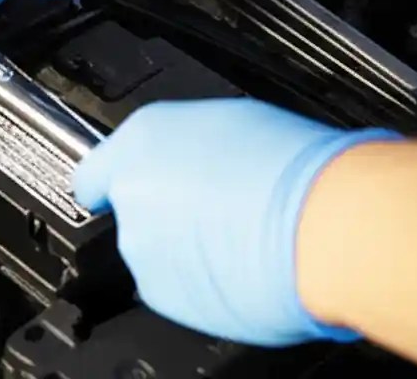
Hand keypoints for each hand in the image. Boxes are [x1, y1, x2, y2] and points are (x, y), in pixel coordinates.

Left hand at [74, 98, 395, 345]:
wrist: (321, 227)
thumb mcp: (235, 121)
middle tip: (217, 204)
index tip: (115, 188)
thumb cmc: (294, 168)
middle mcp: (132, 196)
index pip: (94, 169)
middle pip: (134, 210)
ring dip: (185, 247)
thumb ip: (193, 145)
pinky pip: (178, 286)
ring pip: (156, 251)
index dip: (109, 181)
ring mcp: (145, 251)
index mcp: (142, 142)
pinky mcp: (166, 296)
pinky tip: (241, 262)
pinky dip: (201, 280)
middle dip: (166, 211)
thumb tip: (197, 158)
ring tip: (238, 234)